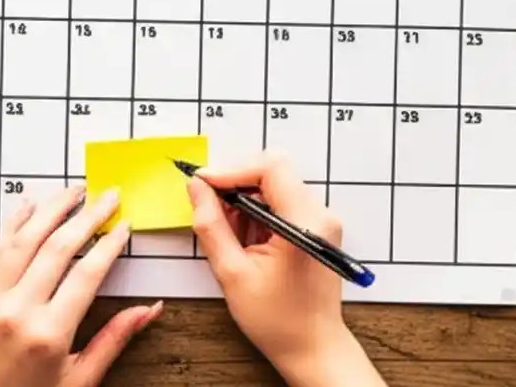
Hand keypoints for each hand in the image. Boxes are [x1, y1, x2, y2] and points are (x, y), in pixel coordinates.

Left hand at [0, 186, 162, 386]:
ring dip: (50, 210)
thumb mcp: (78, 381)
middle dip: (86, 216)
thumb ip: (113, 340)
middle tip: (106, 196)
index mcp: (48, 334)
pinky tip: (28, 208)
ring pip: (22, 240)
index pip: (86, 274)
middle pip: (57, 248)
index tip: (124, 226)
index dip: (109, 245)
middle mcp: (16, 311)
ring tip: (72, 191)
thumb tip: (149, 309)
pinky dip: (12, 226)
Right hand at [188, 154, 384, 386]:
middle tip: (208, 207)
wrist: (312, 348)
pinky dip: (255, 214)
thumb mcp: (233, 273)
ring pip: (273, 186)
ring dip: (243, 201)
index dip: (231, 169)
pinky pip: (279, 203)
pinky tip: (243, 241)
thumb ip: (211, 225)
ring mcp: (320, 220)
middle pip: (272, 172)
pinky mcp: (314, 227)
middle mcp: (319, 215)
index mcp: (305, 223)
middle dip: (234, 184)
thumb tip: (196, 188)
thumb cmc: (278, 320)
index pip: (270, 167)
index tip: (202, 182)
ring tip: (228, 236)